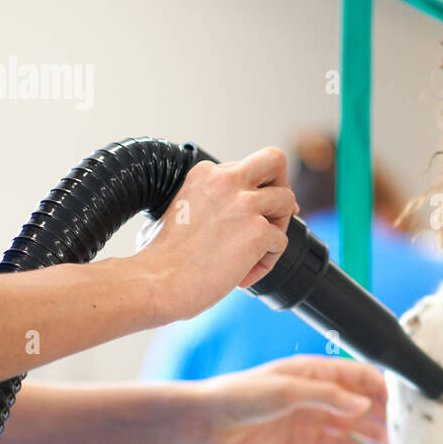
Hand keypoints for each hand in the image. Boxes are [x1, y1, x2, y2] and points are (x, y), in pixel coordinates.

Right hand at [136, 147, 300, 323]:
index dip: (250, 194)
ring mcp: (244, 204)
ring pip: (288, 201)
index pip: (245, 169)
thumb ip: (206, 201)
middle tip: (274, 214)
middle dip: (282, 184)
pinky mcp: (258, 231)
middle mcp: (226, 180)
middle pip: (274, 161)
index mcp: (205, 173)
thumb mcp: (178, 209)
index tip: (249, 214)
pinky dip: (268, 262)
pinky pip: (281, 241)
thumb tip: (226, 217)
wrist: (154, 282)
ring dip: (278, 228)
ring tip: (255, 252)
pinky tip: (243, 275)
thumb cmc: (159, 257)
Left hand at [187, 355, 387, 443]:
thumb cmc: (242, 394)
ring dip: (374, 437)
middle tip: (406, 434)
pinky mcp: (303, 441)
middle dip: (385, 417)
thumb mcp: (286, 390)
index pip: (361, 377)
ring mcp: (313, 418)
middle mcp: (319, 394)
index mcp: (317, 372)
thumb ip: (327, 397)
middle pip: (362, 404)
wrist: (207, 421)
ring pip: (353, 427)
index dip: (384, 389)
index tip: (405, 404)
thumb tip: (364, 404)